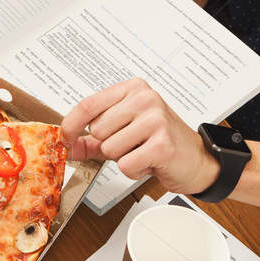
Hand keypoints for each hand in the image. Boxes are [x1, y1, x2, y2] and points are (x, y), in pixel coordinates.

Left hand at [61, 78, 220, 195]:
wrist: (195, 159)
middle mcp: (145, 98)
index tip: (65, 139)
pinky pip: (125, 165)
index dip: (70, 126)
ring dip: (122, 159)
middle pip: (97, 130)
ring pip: (110, 149)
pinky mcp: (162, 144)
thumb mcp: (121, 134)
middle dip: (108, 145)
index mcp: (132, 89)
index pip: (87, 105)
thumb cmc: (159, 142)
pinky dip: (133, 171)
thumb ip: (90, 139)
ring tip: (141, 152)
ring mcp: (156, 119)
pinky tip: (149, 162)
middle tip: (131, 144)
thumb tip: (64, 146)